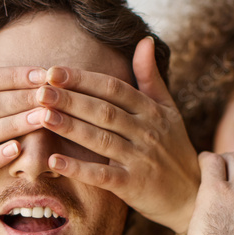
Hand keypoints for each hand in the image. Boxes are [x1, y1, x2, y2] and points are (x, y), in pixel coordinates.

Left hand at [27, 37, 200, 234]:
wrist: (194, 195)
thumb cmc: (175, 149)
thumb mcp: (169, 110)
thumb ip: (151, 77)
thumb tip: (145, 40)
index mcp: (151, 110)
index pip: (113, 88)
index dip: (83, 79)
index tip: (53, 71)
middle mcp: (146, 132)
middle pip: (103, 111)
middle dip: (70, 99)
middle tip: (39, 89)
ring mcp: (140, 159)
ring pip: (101, 139)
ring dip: (70, 127)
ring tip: (42, 116)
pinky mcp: (134, 186)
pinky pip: (102, 175)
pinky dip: (79, 168)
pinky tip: (55, 160)